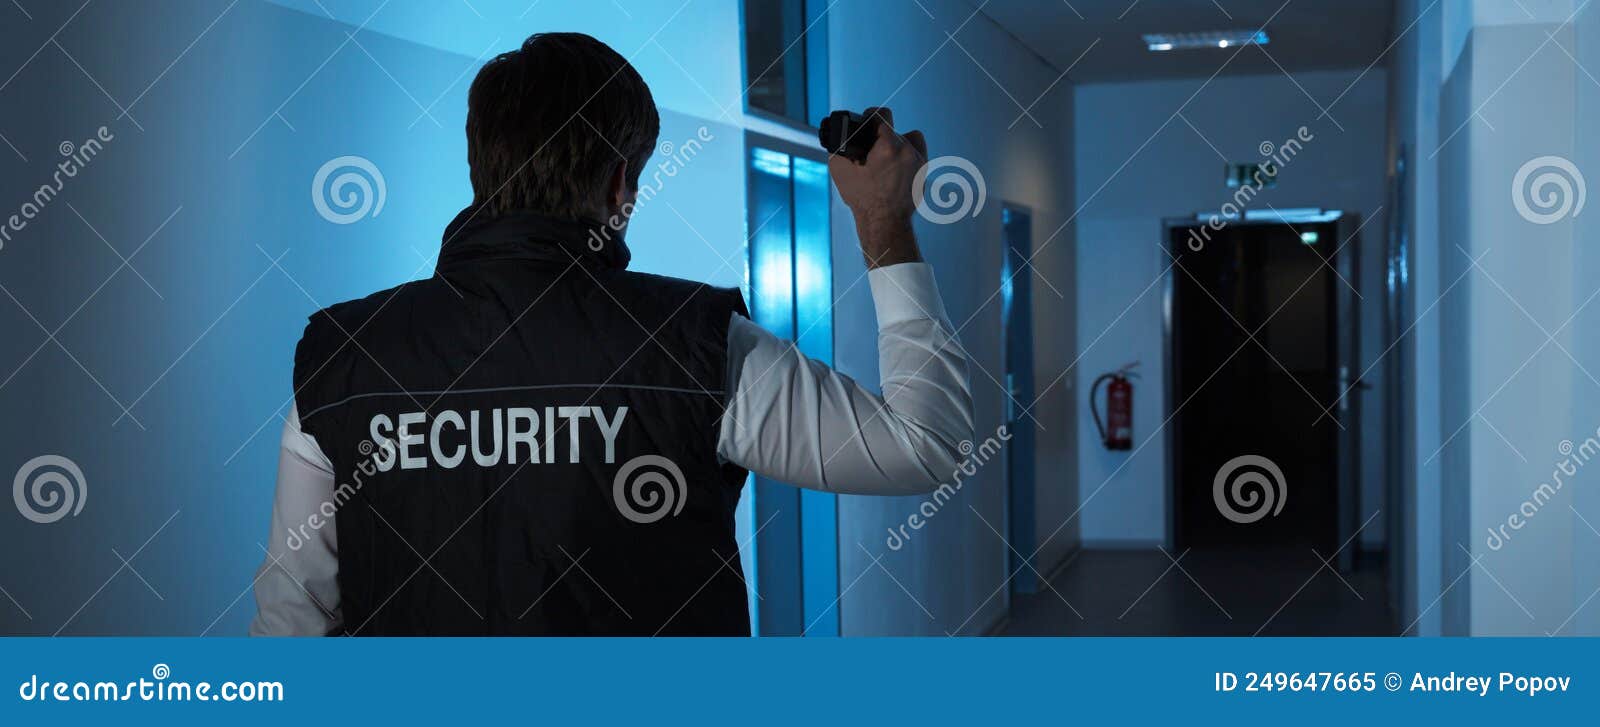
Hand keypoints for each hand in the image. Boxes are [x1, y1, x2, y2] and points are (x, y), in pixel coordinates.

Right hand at [827, 107, 926, 267]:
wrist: (884, 222)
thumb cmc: (863, 199)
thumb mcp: (840, 169)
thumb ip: (840, 147)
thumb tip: (841, 137)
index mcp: (888, 147)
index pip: (881, 114)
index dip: (869, 115)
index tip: (865, 121)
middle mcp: (907, 150)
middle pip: (893, 129)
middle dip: (879, 137)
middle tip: (870, 152)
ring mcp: (918, 160)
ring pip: (909, 137)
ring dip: (896, 143)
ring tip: (885, 157)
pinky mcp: (924, 170)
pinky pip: (918, 151)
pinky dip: (907, 154)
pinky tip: (896, 164)